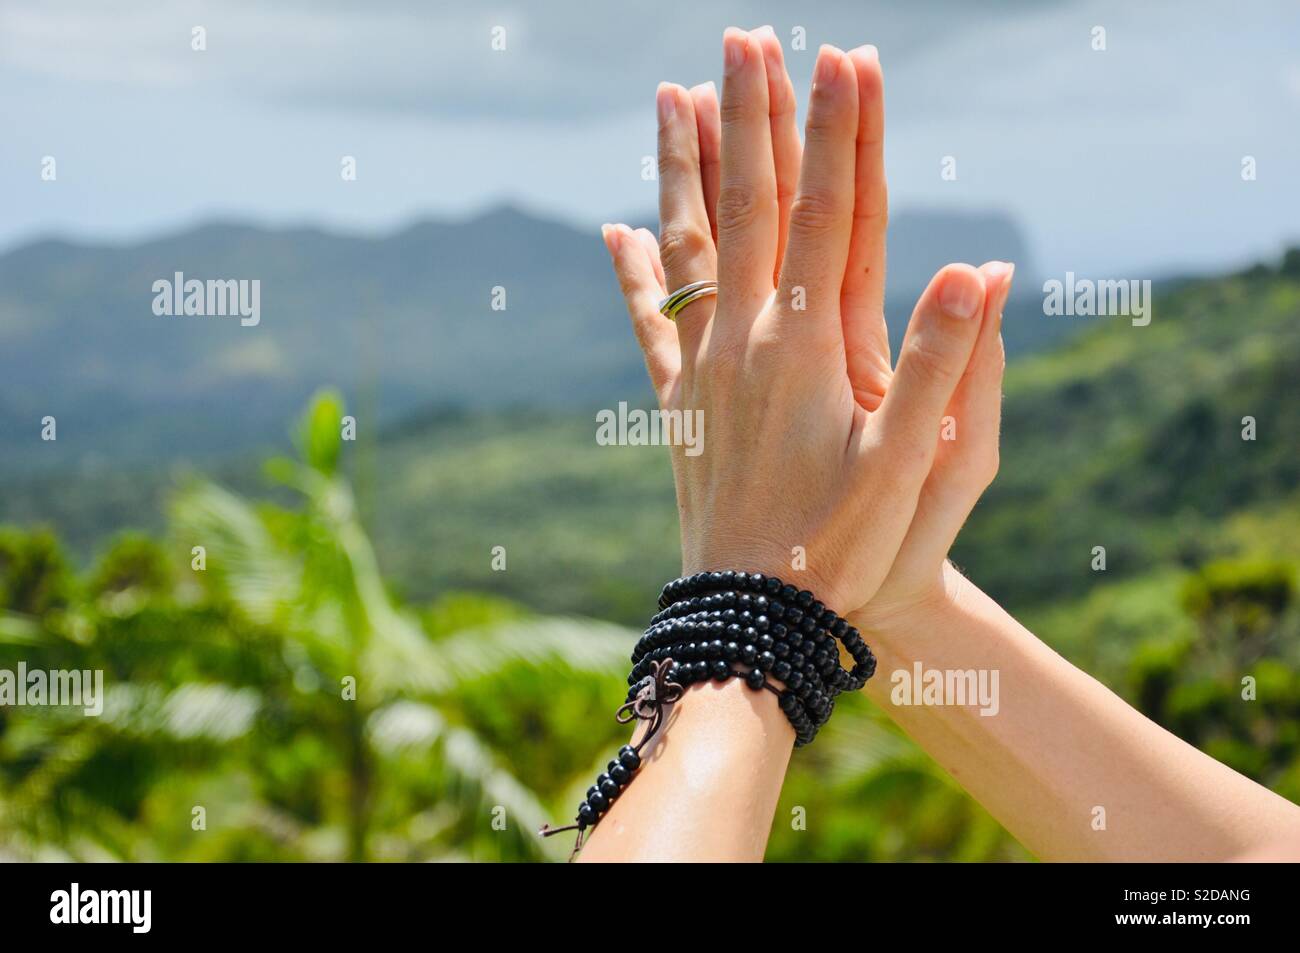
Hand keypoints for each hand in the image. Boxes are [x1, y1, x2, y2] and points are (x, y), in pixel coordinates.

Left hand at [603, 27, 1006, 617]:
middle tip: (746, 36)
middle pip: (747, 206)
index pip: (828, 213)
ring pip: (687, 245)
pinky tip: (616, 232)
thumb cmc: (844, 549)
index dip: (839, 133)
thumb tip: (973, 270)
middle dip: (752, 117)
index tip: (843, 55)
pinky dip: (634, 272)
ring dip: (682, 168)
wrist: (752, 618)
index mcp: (808, 346)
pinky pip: (648, 323)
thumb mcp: (914, 469)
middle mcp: (745, 342)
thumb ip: (941, 367)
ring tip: (671, 95)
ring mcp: (701, 370)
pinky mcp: (677, 405)